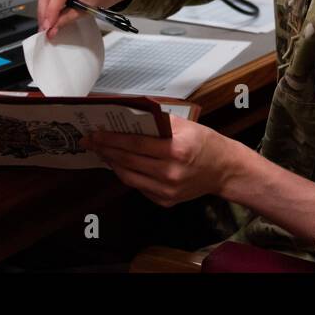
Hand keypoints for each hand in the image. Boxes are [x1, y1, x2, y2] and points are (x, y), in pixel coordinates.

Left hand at [83, 115, 240, 206]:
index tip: (95, 133)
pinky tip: (119, 164)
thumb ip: (158, 120)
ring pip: (129, 177)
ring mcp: (167, 190)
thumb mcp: (185, 124)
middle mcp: (171, 173)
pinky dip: (127, 174)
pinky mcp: (165, 201)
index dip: (112, 139)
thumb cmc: (205, 142)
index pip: (135, 144)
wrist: (224, 170)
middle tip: (90, 141)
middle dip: (106, 150)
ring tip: (102, 151)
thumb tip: (129, 113)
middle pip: (128, 161)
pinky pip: (139, 187)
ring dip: (112, 164)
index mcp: (176, 150)